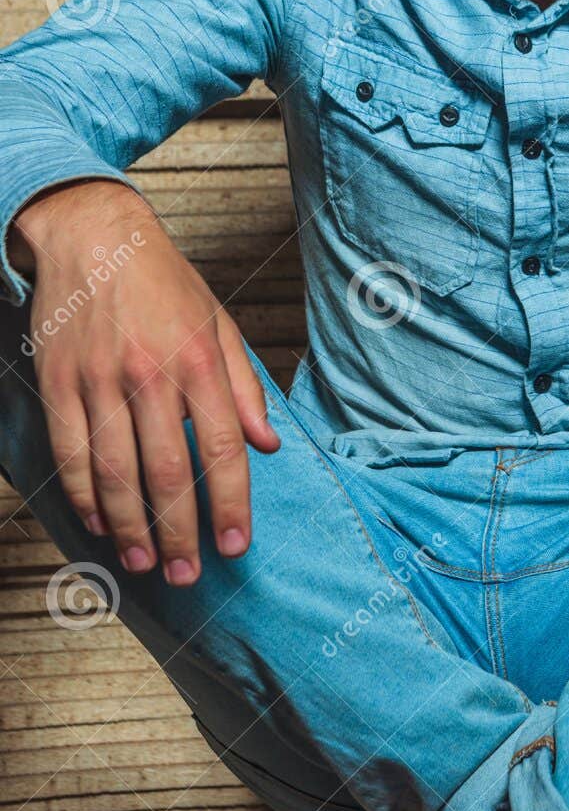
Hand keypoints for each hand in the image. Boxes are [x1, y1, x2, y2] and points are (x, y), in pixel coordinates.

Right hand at [13, 180, 279, 584]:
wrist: (94, 235)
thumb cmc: (164, 282)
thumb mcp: (219, 323)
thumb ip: (243, 386)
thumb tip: (268, 445)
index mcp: (198, 360)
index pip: (221, 448)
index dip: (229, 504)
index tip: (234, 545)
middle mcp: (150, 373)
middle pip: (166, 472)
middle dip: (180, 532)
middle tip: (187, 574)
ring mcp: (99, 379)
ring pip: (114, 473)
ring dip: (130, 528)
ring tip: (146, 562)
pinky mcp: (58, 382)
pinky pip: (71, 453)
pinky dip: (85, 496)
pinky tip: (100, 524)